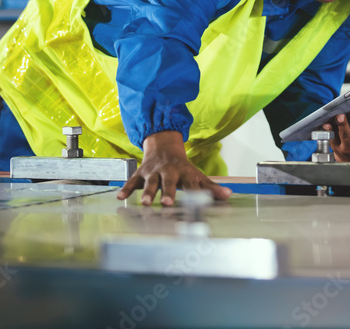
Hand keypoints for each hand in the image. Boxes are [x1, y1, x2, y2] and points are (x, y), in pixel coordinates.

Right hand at [116, 130, 231, 205]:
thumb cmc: (182, 167)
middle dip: (168, 192)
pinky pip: (132, 181)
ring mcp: (153, 172)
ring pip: (150, 182)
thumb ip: (211, 187)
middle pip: (169, 182)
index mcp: (184, 173)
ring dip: (148, 192)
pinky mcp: (140, 173)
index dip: (194, 192)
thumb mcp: (197, 175)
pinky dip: (126, 188)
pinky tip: (121, 197)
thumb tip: (228, 195)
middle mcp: (168, 171)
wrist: (163, 146)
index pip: (191, 183)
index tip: (198, 202)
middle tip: (168, 203)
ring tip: (146, 203)